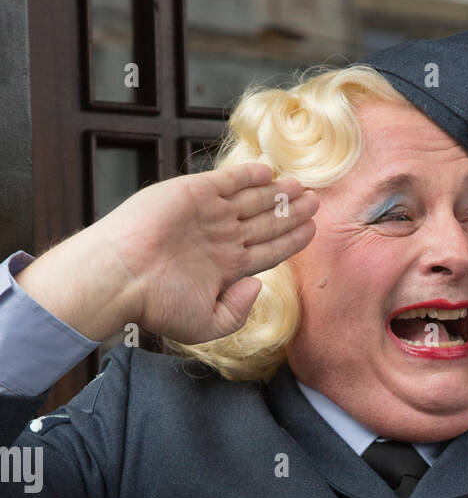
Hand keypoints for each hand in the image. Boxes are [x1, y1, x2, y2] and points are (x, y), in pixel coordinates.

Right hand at [15, 163, 318, 343]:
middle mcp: (219, 239)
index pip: (268, 250)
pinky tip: (270, 173)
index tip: (312, 230)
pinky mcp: (193, 193)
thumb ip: (238, 312)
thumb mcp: (207, 324)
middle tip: (315, 201)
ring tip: (302, 187)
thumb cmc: (157, 304)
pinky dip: (248, 176)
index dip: (291, 239)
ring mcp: (207, 215)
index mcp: (225, 268)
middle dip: (290, 212)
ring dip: (277, 193)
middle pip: (265, 222)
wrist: (123, 276)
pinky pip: (227, 181)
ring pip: (252, 201)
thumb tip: (259, 286)